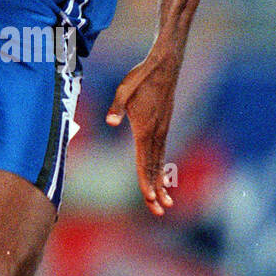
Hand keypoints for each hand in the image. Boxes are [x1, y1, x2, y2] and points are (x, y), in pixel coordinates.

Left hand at [106, 55, 176, 215]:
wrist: (165, 64)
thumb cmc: (140, 76)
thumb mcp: (123, 90)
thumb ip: (116, 108)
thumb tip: (109, 121)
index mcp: (145, 129)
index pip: (144, 161)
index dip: (145, 181)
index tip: (148, 198)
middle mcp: (156, 133)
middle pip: (154, 167)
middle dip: (155, 191)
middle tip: (159, 211)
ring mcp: (162, 129)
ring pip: (160, 161)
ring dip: (161, 183)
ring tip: (166, 202)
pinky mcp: (164, 124)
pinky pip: (162, 151)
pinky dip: (161, 167)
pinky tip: (161, 176)